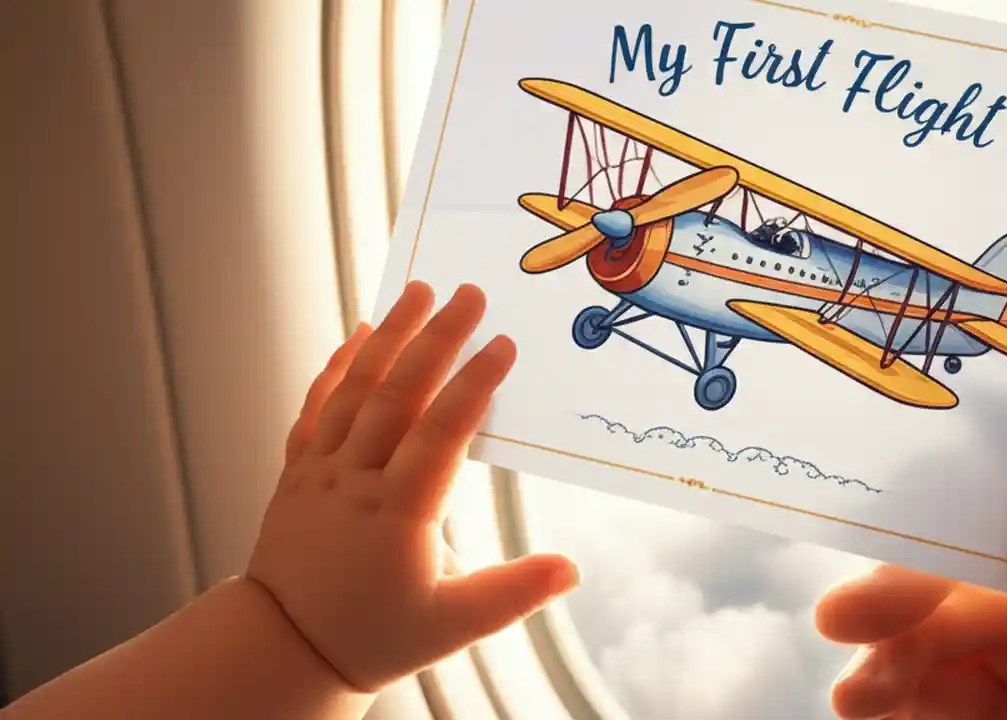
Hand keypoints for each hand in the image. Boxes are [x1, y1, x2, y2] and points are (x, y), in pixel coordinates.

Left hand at [246, 281, 578, 693]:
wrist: (283, 649)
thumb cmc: (372, 637)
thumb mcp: (453, 626)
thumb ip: (515, 594)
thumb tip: (573, 569)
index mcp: (397, 512)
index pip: (442, 433)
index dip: (475, 384)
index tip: (503, 344)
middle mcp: (354, 480)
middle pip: (398, 394)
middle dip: (437, 338)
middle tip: (468, 293)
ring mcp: (320, 470)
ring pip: (355, 389)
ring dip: (388, 336)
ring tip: (417, 292)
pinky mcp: (297, 471)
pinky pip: (317, 407)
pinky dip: (338, 367)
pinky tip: (357, 336)